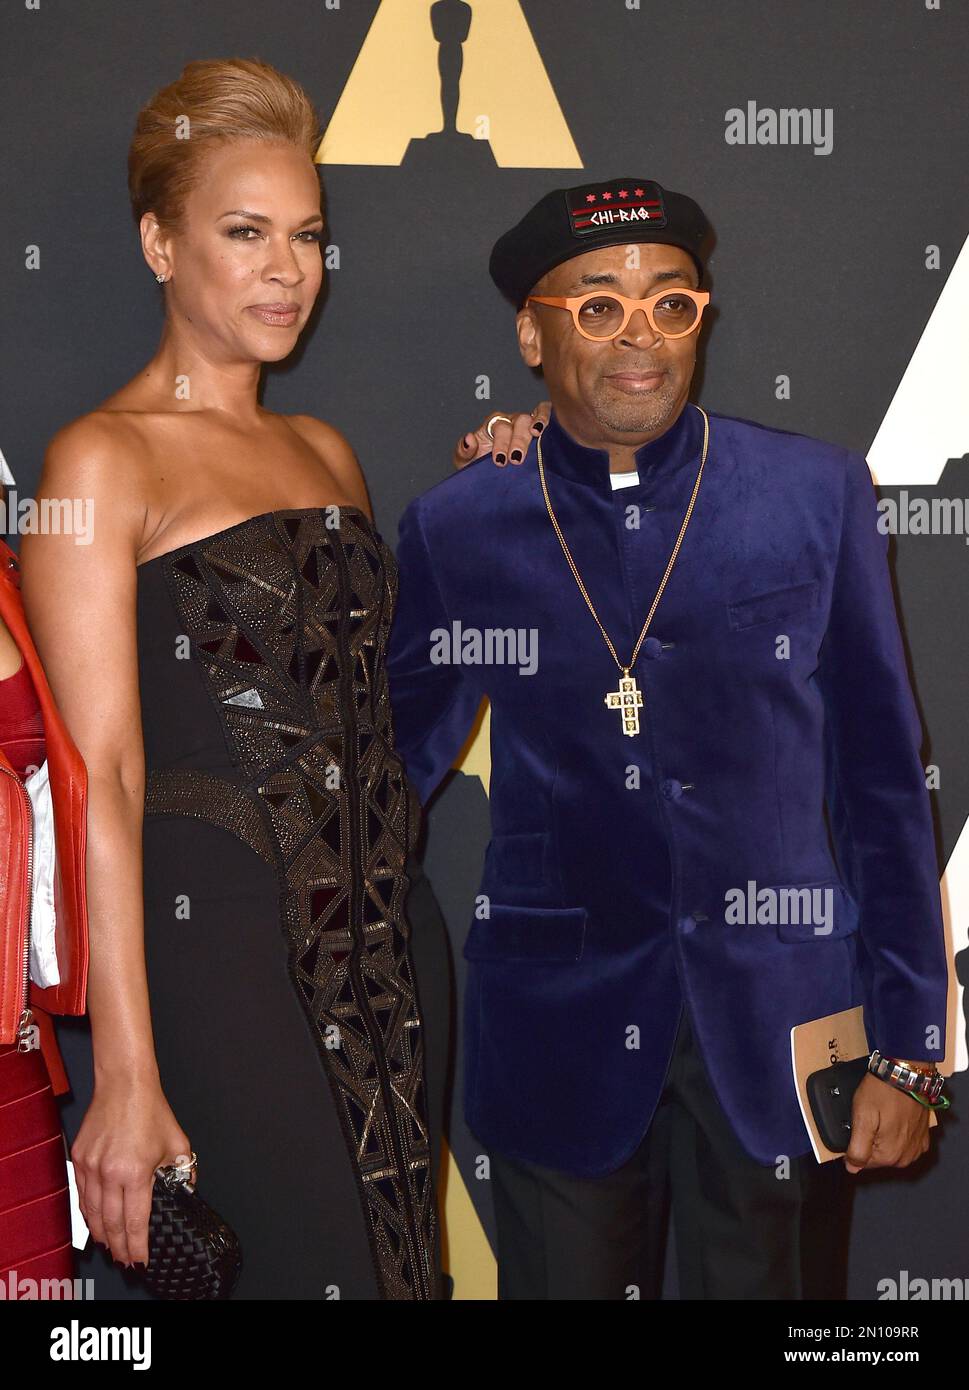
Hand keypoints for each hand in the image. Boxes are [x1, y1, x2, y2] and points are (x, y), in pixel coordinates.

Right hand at [72, 1078, 191, 1267]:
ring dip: (101, 1234)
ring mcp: (90, 1166)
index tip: (141, 1259)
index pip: (135, 1220)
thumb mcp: (177, 1143)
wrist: (124, 1085)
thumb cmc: (150, 1110)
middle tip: (125, 1260)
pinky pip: (81, 1194)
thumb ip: (182, 1171)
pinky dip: (88, 1212)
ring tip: (110, 1247)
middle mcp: (109, 1172)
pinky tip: (95, 1221)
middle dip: (119, 1247)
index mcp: (136, 1172)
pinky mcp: (78, 1159)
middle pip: (111, 1223)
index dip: (138, 1245)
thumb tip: (186, 1189)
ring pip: (92, 1212)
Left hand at [453, 401, 550, 470]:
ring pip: (531, 419)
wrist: (494, 477)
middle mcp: (511, 421)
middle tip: (516, 459)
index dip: (501, 444)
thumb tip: (469, 438)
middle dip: (518, 441)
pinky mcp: (539, 427)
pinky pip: (543, 412)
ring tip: (535, 437)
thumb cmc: (481, 466)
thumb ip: (464, 451)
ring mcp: (526, 423)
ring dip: (534, 428)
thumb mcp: (466, 462)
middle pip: (518, 423)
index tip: (500, 461)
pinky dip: (545, 416)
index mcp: (493, 426)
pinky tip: (546, 428)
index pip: (500, 428)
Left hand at [843, 1073, 930, 1172]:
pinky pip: (904, 1143)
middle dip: (870, 1140)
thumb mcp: (862, 1118)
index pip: (862, 1162)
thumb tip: (852, 1168)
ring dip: (883, 1137)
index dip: (854, 1143)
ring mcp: (916, 1147)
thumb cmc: (883, 1092)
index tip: (857, 1125)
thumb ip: (857, 1148)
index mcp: (889, 1156)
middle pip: (877, 1157)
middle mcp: (906, 1157)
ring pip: (890, 1150)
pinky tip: (893, 1119)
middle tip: (869, 1117)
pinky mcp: (922, 1137)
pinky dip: (897, 1134)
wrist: (906, 1074)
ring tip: (881, 1116)